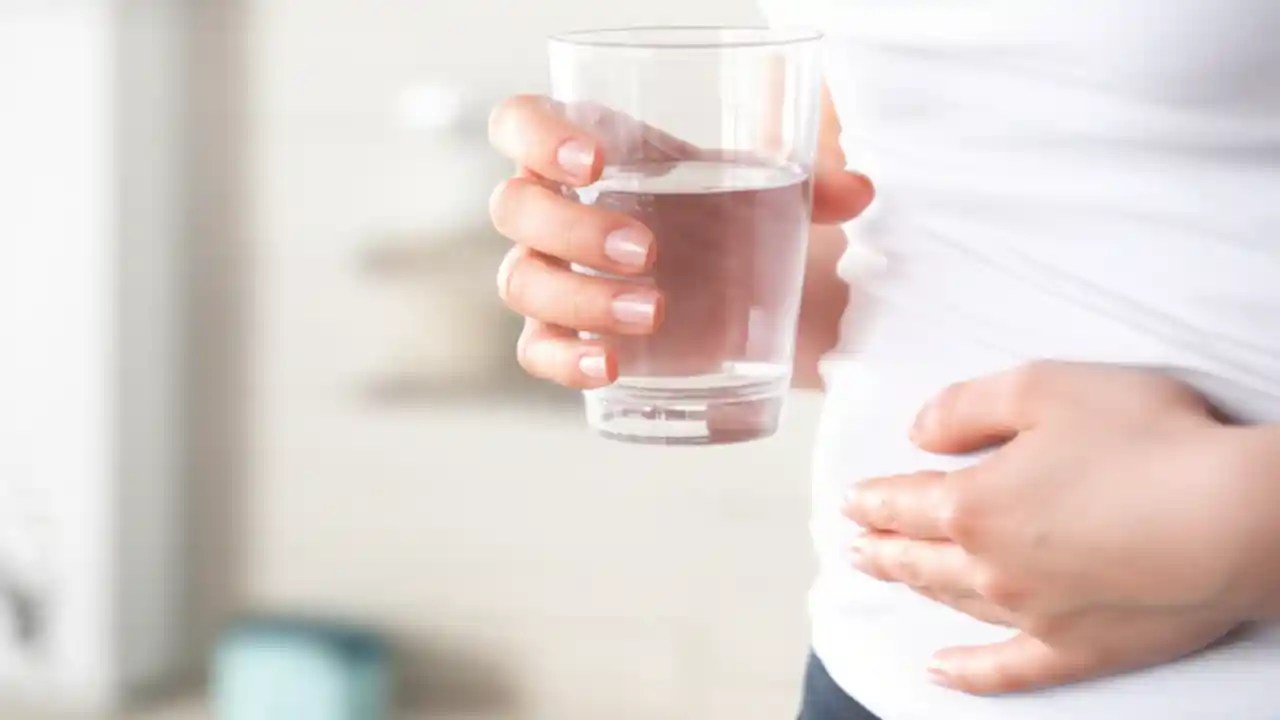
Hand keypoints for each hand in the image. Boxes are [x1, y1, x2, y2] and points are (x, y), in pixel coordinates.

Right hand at [486, 92, 872, 387]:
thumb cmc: (718, 213)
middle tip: (649, 250)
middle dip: (575, 229)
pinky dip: (568, 359)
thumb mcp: (757, 187)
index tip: (595, 163)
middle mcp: (550, 209)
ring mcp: (548, 274)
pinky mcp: (561, 334)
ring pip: (522, 282)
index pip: (520, 125)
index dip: (539, 138)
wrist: (722, 280)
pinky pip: (537, 350)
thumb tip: (857, 190)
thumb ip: (806, 182)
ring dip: (582, 298)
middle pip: (516, 208)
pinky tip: (611, 365)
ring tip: (656, 313)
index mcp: (581, 150)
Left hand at [842, 361, 1249, 693]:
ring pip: (952, 602)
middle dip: (880, 548)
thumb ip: (966, 407)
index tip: (851, 502)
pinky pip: (1006, 669)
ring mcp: (1031, 614)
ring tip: (891, 577)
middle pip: (917, 557)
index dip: (873, 500)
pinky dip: (968, 673)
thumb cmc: (1146, 440)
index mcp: (974, 502)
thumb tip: (917, 433)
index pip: (904, 502)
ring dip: (914, 588)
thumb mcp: (1043, 387)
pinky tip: (941, 672)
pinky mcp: (1076, 650)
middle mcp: (990, 566)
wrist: (1238, 517)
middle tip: (853, 546)